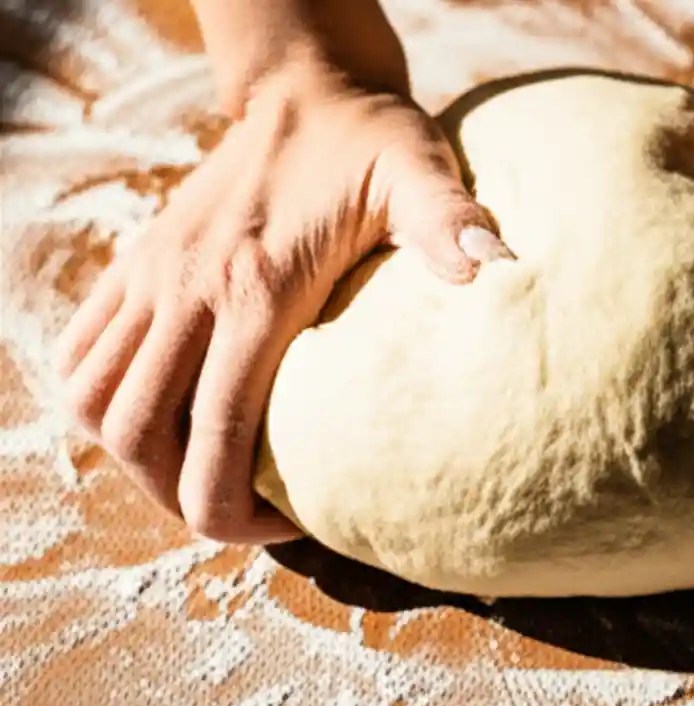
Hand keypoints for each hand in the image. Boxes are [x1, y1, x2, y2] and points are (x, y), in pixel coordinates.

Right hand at [54, 66, 510, 543]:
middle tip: (241, 514)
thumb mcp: (420, 170)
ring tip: (196, 475)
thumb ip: (451, 221)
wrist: (305, 84)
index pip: (214, 432)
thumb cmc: (371, 139)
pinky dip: (102, 401)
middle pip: (138, 435)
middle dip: (179, 498)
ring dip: (133, 459)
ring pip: (94, 401)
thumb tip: (500, 269)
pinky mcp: (135, 260)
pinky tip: (157, 415)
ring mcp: (152, 272)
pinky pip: (81, 351)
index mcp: (257, 285)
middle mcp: (188, 284)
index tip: (287, 522)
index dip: (235, 506)